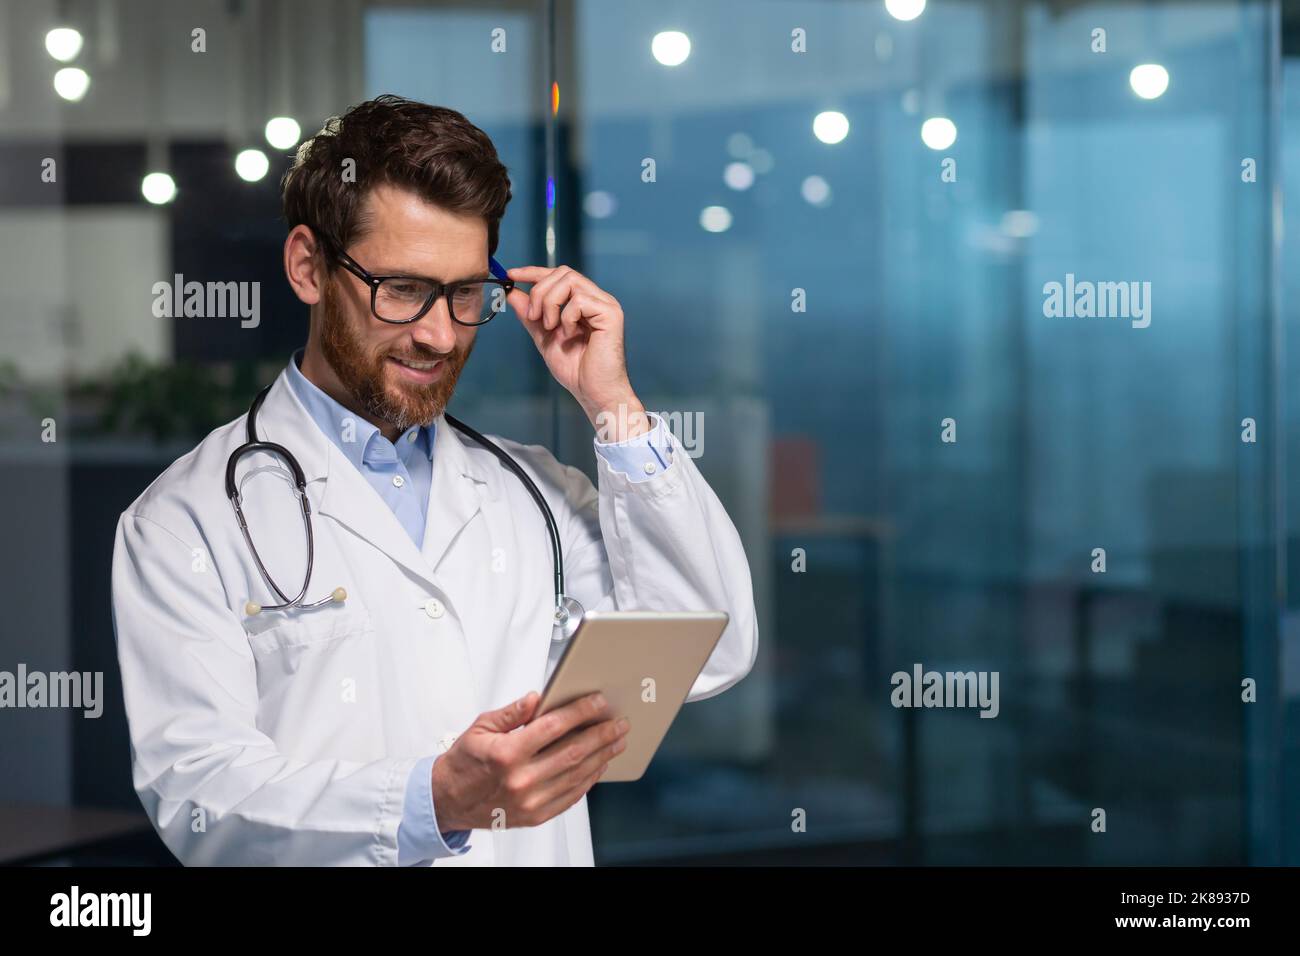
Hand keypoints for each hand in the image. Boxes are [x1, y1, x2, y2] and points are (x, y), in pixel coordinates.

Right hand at [430, 690, 630, 830]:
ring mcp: (530, 801)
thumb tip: (538, 698)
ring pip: (578, 775)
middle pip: (574, 752)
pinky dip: (589, 779)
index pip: (554, 726)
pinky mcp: (535, 816)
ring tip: (616, 741)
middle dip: (602, 734)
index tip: (598, 702)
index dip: (580, 712)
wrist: (447, 800)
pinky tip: (599, 765)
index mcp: (507, 754)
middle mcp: (521, 780)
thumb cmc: (464, 762)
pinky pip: (571, 796)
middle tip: (619, 722)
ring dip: (602, 756)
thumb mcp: (481, 728)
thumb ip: (513, 713)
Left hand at [505, 265, 649, 439]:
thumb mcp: (544, 338)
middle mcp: (597, 298)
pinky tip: (568, 334)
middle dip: (539, 291)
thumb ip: (530, 315)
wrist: (594, 393)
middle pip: (562, 272)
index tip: (511, 274)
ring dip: (549, 303)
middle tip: (533, 317)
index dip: (533, 271)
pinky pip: (579, 300)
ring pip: (569, 280)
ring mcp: (606, 304)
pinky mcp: (611, 314)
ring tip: (550, 327)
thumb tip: (512, 293)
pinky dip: (566, 317)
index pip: (558, 275)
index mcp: (584, 302)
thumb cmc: (576, 371)